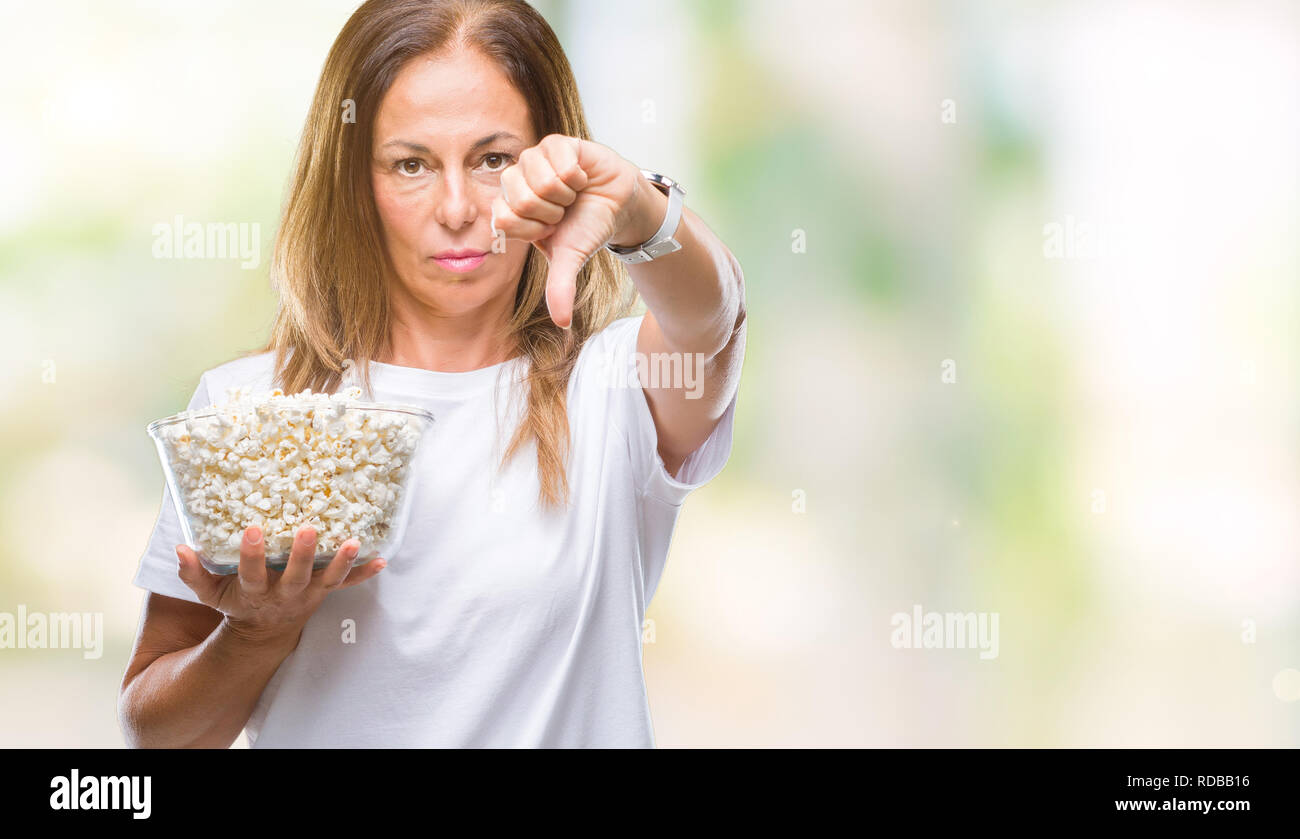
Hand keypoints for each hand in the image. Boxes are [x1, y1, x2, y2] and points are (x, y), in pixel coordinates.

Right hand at [174, 525, 384, 646]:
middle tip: (309, 529)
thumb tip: (180, 548)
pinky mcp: (325, 592)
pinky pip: (348, 585)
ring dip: (343, 562)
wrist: (263, 630)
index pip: (251, 573)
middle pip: (296, 577)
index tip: (252, 529)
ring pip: (328, 580)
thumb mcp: (210, 593)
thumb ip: (194, 574)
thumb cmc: (237, 601)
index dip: (251, 554)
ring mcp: (308, 594)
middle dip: (303, 555)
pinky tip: (382, 560)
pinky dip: (365, 574)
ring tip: (355, 542)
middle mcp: (284, 594)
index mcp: (255, 591)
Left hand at [490, 134, 650, 328]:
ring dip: (565, 191)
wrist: (618, 205)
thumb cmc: (587, 228)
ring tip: (572, 193)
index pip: (503, 218)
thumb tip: (562, 323)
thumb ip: (560, 287)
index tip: (551, 228)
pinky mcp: (556, 144)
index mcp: (511, 210)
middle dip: (551, 210)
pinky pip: (557, 157)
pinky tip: (581, 176)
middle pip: (518, 198)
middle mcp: (517, 183)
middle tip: (564, 210)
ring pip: (538, 177)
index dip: (534, 227)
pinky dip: (576, 173)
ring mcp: (534, 160)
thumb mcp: (572, 259)